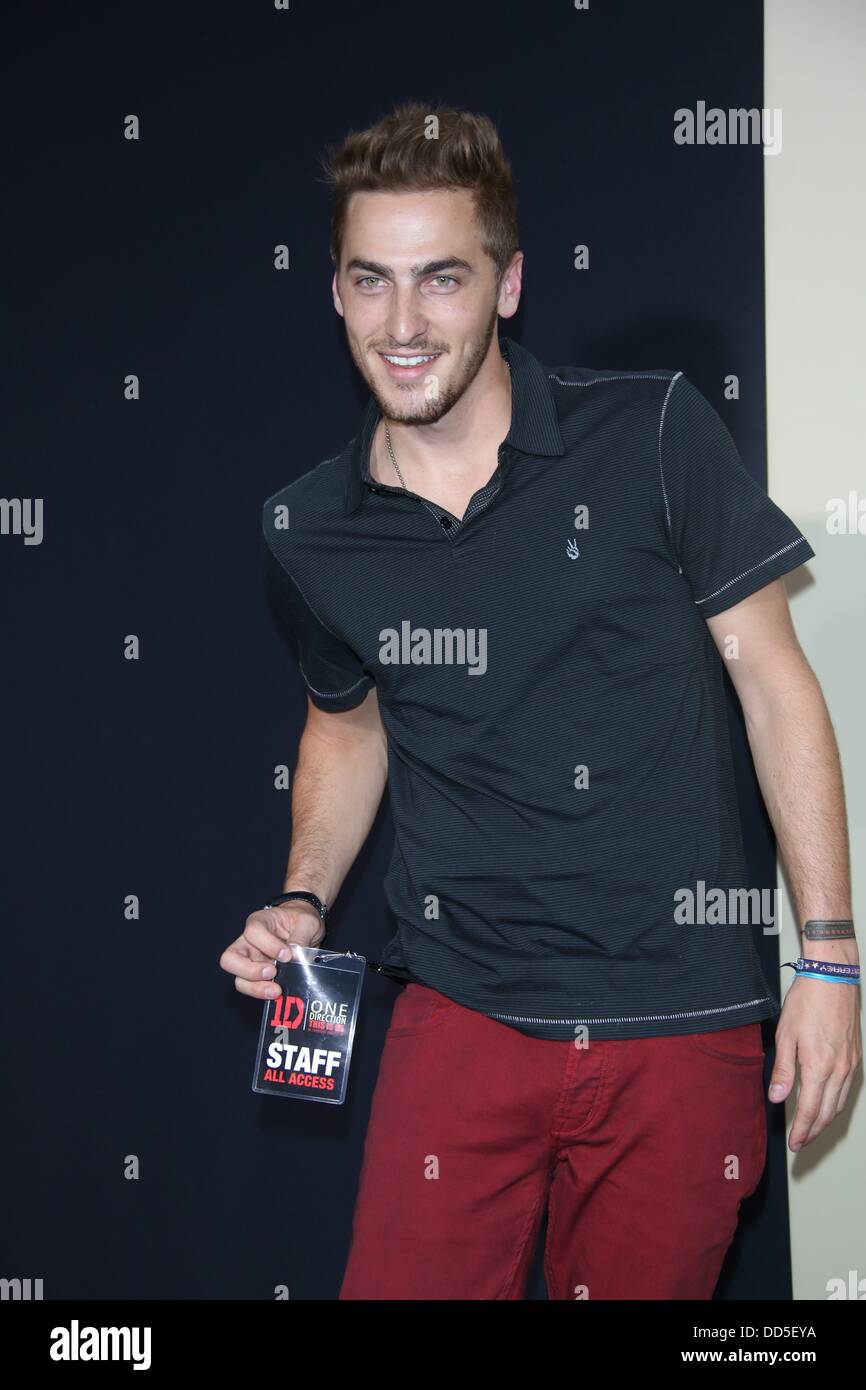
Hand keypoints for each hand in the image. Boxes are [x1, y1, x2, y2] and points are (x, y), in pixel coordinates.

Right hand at [219, 902, 325, 1000]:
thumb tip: (295, 955)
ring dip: (256, 988)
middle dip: (250, 970)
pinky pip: (252, 988)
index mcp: (260, 922)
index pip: (253, 932)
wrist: (303, 929)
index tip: (287, 954)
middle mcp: (248, 942)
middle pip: (230, 959)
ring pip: (239, 979)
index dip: (268, 945)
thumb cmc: (300, 920)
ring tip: (276, 990)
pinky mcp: (258, 976)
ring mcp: (251, 961)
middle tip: (272, 973)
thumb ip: (301, 936)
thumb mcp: (307, 921)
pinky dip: (262, 993)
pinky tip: (277, 993)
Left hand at [769, 977, 861, 1150]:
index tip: (795, 1144)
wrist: (833, 979)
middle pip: (827, 1113)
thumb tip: (776, 1097)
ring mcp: (850, 1064)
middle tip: (802, 1143)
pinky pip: (848, 1089)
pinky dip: (837, 1103)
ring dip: (826, 1120)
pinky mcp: (856, 1056)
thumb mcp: (786, 1035)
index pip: (809, 1110)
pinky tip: (828, 1104)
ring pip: (840, 1103)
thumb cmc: (807, 1002)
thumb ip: (783, 1070)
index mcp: (818, 1066)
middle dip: (814, 1132)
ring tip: (813, 1129)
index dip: (802, 1131)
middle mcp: (839, 1070)